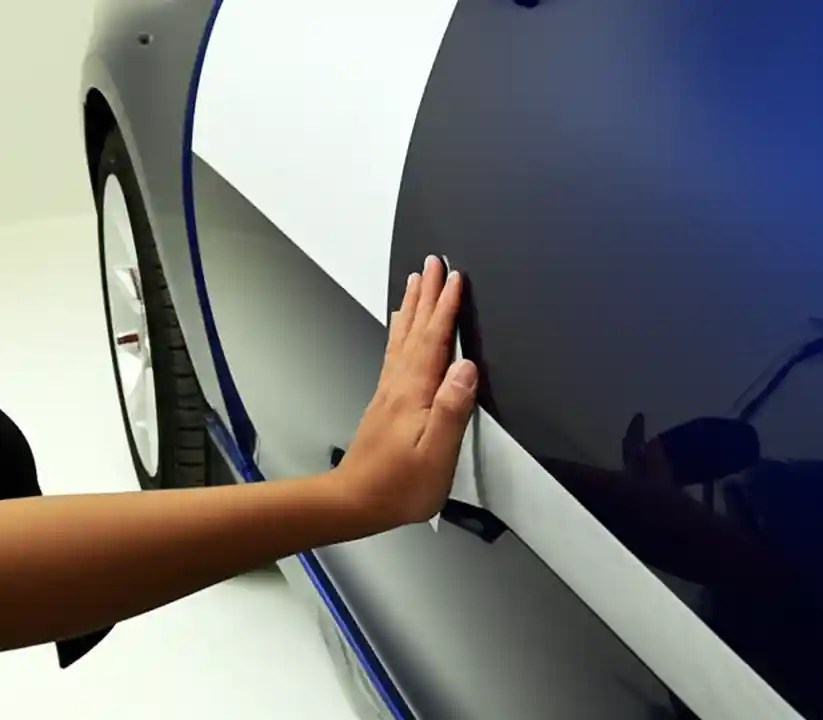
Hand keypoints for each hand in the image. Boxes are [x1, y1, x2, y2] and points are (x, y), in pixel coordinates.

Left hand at [334, 255, 478, 528]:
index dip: (446, 307)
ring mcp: (390, 393)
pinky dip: (400, 332)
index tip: (455, 277)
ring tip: (416, 282)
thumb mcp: (436, 454)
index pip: (434, 340)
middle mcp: (399, 385)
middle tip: (432, 263)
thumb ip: (452, 408)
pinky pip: (395, 354)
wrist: (355, 501)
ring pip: (402, 338)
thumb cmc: (399, 486)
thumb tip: (467, 368)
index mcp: (415, 393)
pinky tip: (401, 329)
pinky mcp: (386, 403)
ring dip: (412, 307)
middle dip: (427, 295)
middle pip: (416, 330)